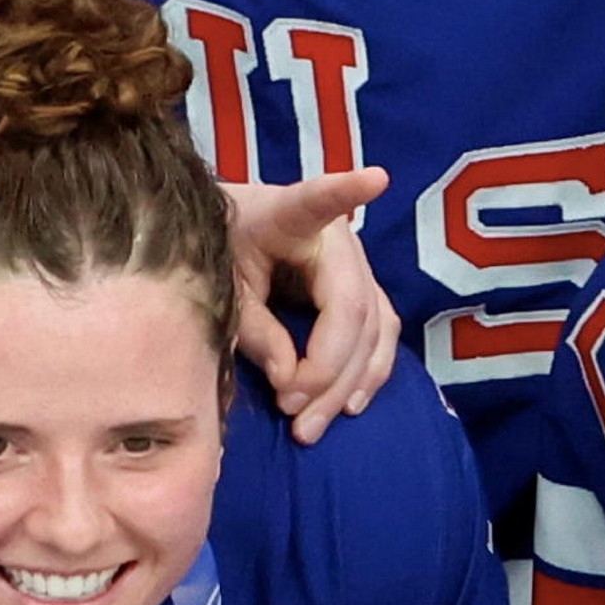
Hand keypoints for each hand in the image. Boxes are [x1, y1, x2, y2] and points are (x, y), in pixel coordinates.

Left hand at [220, 171, 398, 436]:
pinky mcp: (365, 294)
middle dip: (328, 373)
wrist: (235, 240)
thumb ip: (255, 330)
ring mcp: (359, 267)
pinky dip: (366, 375)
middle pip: (353, 311)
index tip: (376, 178)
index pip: (319, 201)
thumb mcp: (226, 288)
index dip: (347, 190)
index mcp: (292, 215)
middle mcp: (339, 239)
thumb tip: (290, 382)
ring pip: (374, 332)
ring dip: (347, 385)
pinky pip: (379, 338)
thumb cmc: (224, 253)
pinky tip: (349, 407)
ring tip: (311, 427)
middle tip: (292, 417)